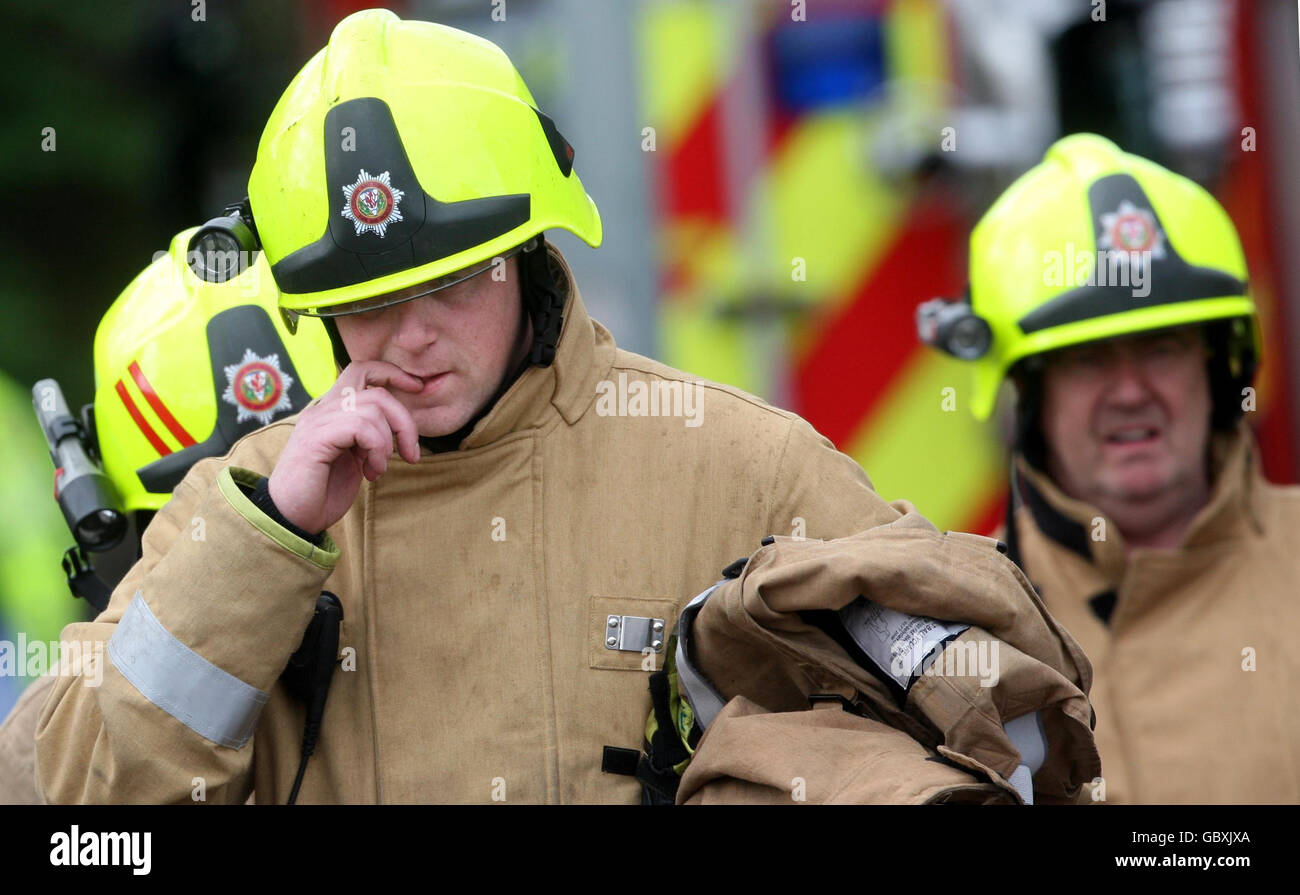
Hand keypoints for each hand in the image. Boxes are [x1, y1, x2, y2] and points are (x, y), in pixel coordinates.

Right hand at [267, 361, 422, 533]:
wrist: (292, 519)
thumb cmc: (323, 492)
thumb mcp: (355, 457)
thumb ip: (370, 436)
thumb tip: (400, 427)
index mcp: (332, 411)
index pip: (362, 370)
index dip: (393, 374)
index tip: (418, 388)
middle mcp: (322, 409)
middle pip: (376, 392)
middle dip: (404, 422)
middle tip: (411, 453)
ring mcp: (317, 421)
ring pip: (373, 409)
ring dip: (387, 444)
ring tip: (377, 469)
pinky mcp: (316, 437)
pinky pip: (360, 426)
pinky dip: (376, 450)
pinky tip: (370, 472)